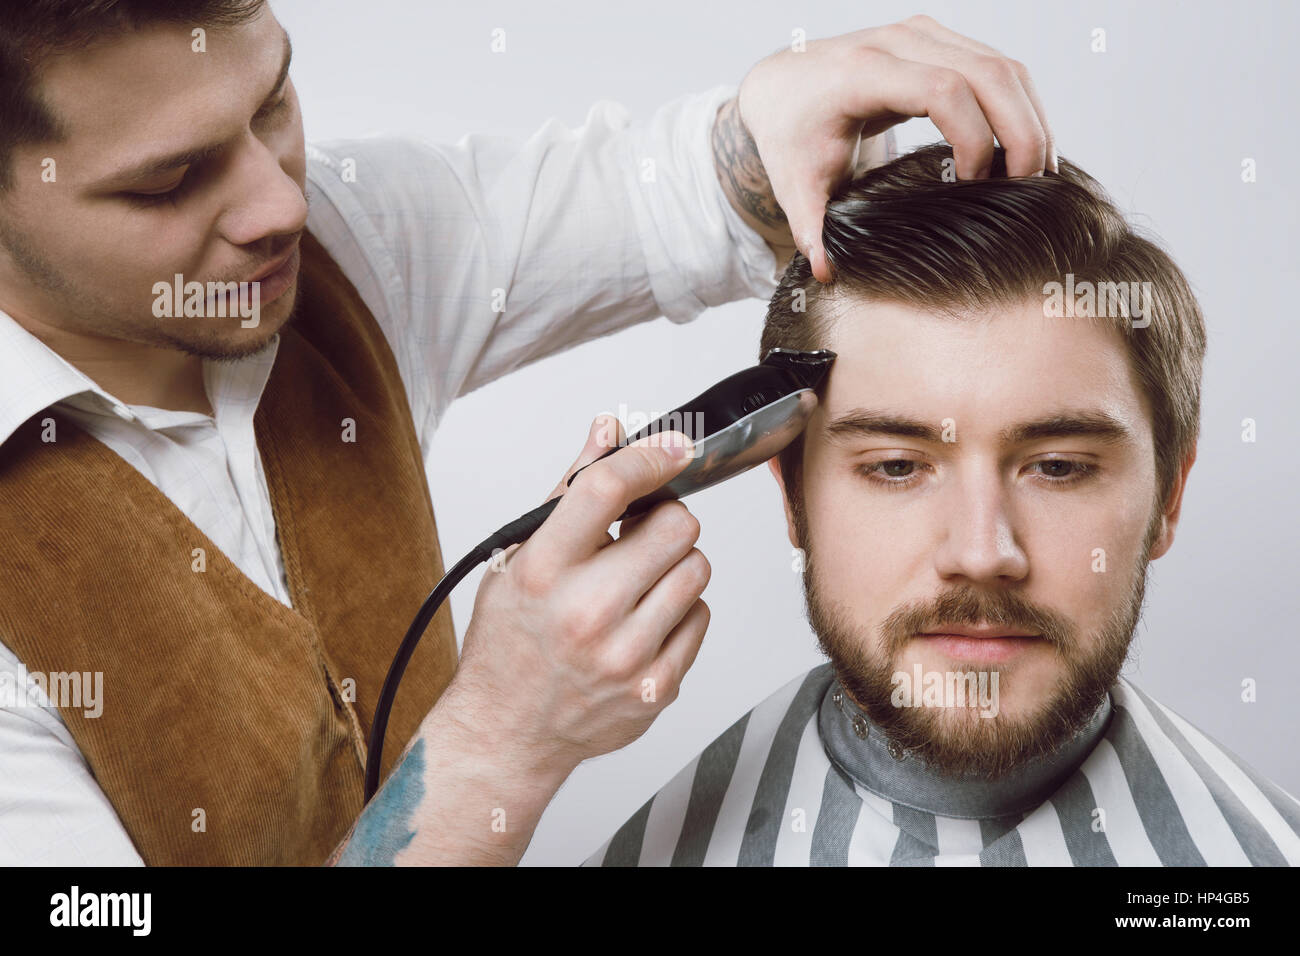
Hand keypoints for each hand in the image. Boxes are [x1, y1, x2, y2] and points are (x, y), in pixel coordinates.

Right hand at [453, 415, 710, 778]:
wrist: (507, 731)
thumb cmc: (511, 640)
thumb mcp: (520, 558)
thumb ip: (571, 491)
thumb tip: (610, 429)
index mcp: (542, 570)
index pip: (608, 487)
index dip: (651, 456)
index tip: (674, 448)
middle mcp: (584, 612)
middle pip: (678, 526)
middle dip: (665, 522)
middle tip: (640, 536)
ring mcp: (625, 655)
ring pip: (697, 569)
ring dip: (674, 567)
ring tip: (636, 583)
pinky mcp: (656, 687)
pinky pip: (701, 617)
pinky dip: (679, 612)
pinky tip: (642, 622)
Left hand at [728, 14, 1056, 281]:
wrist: (783, 87)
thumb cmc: (793, 137)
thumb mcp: (795, 186)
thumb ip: (811, 230)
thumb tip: (826, 273)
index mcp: (861, 73)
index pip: (942, 91)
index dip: (972, 139)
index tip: (973, 185)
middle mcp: (897, 42)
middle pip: (988, 74)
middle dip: (1021, 132)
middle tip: (1029, 187)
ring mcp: (924, 35)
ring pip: (1004, 67)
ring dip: (1030, 120)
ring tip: (1034, 173)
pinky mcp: (940, 40)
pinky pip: (998, 66)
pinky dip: (1019, 107)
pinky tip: (1020, 151)